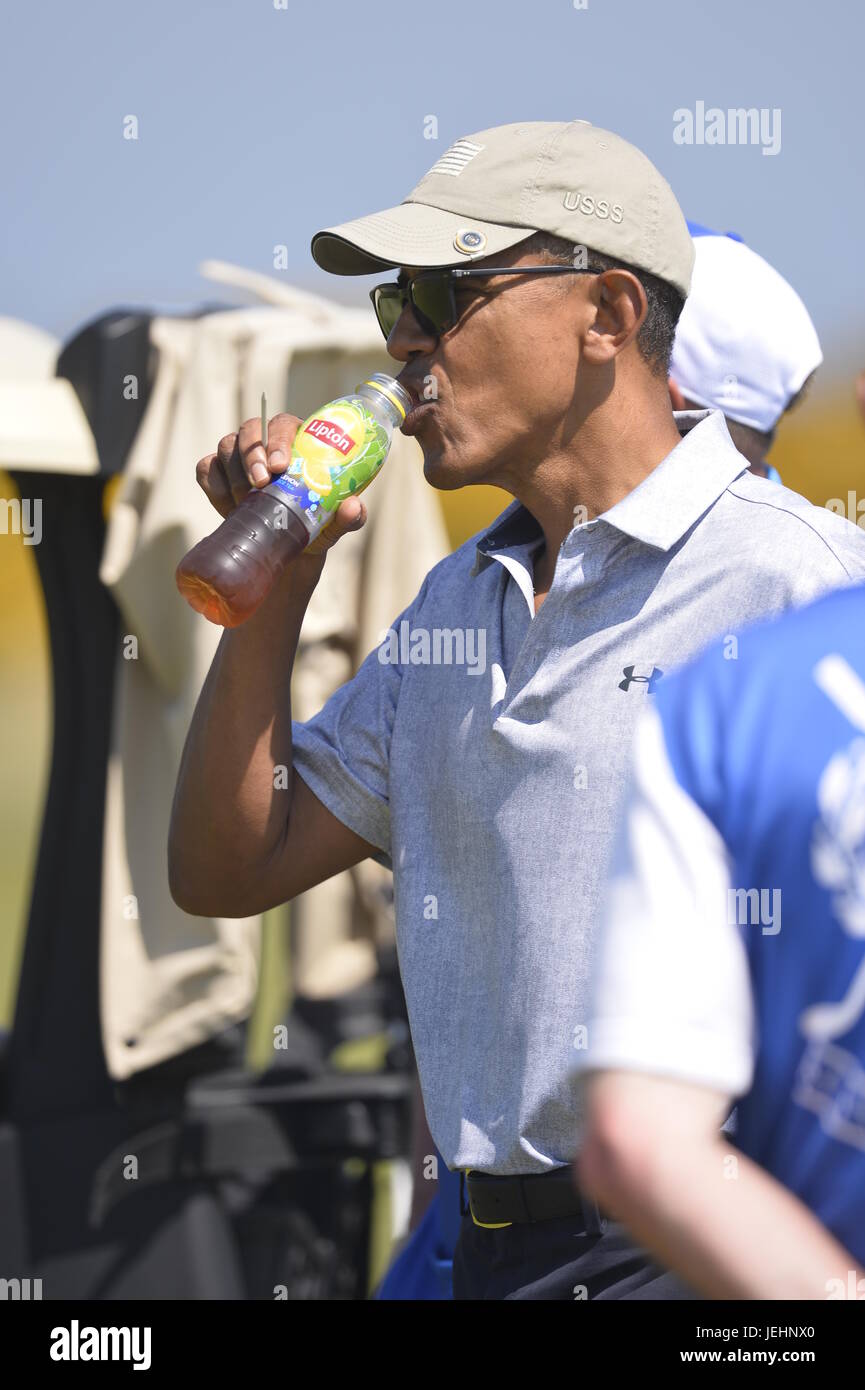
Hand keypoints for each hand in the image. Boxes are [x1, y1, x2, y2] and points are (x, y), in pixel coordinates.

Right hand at [194, 411, 367, 555]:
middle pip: (250, 428)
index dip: (278, 440)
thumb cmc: (315, 527)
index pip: (283, 425)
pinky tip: (228, 507)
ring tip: (246, 502)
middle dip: (252, 453)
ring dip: (234, 473)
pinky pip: (207, 468)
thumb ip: (350, 517)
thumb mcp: (334, 525)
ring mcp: (238, 457)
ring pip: (226, 446)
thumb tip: (354, 507)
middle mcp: (265, 443)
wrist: (286, 554)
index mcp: (298, 441)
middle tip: (260, 482)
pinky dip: (214, 485)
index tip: (280, 466)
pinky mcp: (217, 475)